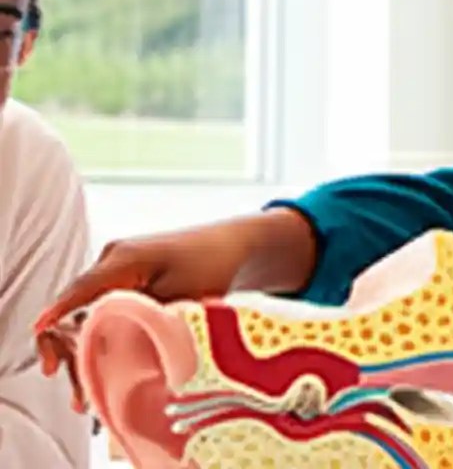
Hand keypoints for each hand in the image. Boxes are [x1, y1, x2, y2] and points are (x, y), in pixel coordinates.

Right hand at [32, 209, 316, 408]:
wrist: (236, 246)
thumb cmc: (212, 262)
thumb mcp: (179, 293)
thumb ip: (147, 315)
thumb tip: (121, 343)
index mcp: (122, 259)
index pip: (80, 290)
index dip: (58, 314)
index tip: (43, 334)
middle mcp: (114, 261)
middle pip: (78, 303)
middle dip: (69, 339)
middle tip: (61, 372)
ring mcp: (121, 269)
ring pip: (92, 307)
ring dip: (88, 339)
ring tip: (85, 378)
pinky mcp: (132, 279)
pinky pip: (108, 305)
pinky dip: (105, 328)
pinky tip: (106, 356)